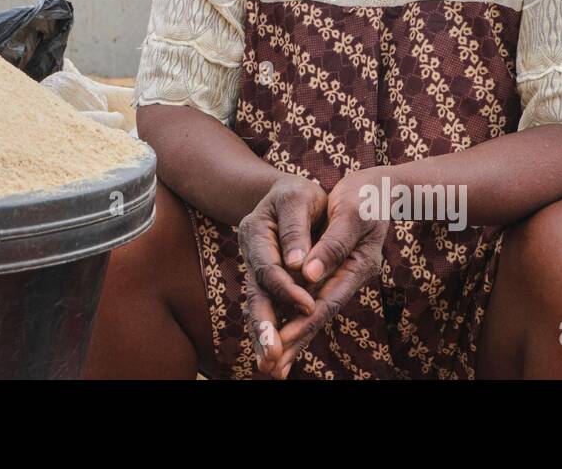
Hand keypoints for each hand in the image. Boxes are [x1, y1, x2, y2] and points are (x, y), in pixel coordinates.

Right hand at [237, 174, 326, 377]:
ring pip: (259, 308)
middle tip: (271, 356)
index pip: (268, 268)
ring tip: (271, 367)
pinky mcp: (270, 284)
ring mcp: (258, 271)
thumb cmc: (299, 193)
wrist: (289, 194)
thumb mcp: (299, 198)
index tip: (308, 305)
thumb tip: (296, 264)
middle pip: (255, 294)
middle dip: (263, 327)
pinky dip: (274, 335)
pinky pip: (271, 311)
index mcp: (255, 232)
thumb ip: (296, 228)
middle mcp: (252, 255)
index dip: (287, 289)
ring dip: (265, 338)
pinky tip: (279, 361)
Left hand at [266, 169, 389, 377]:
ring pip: (313, 312)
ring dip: (292, 338)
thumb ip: (332, 244)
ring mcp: (340, 277)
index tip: (281, 341)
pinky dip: (294, 318)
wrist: (374, 186)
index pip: (328, 301)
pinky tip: (279, 336)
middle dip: (295, 341)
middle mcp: (350, 277)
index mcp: (359, 265)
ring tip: (272, 365)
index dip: (303, 321)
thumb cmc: (364, 194)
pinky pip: (310, 300)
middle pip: (319, 315)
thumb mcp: (352, 212)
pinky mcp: (330, 272)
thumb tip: (308, 275)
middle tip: (272, 369)